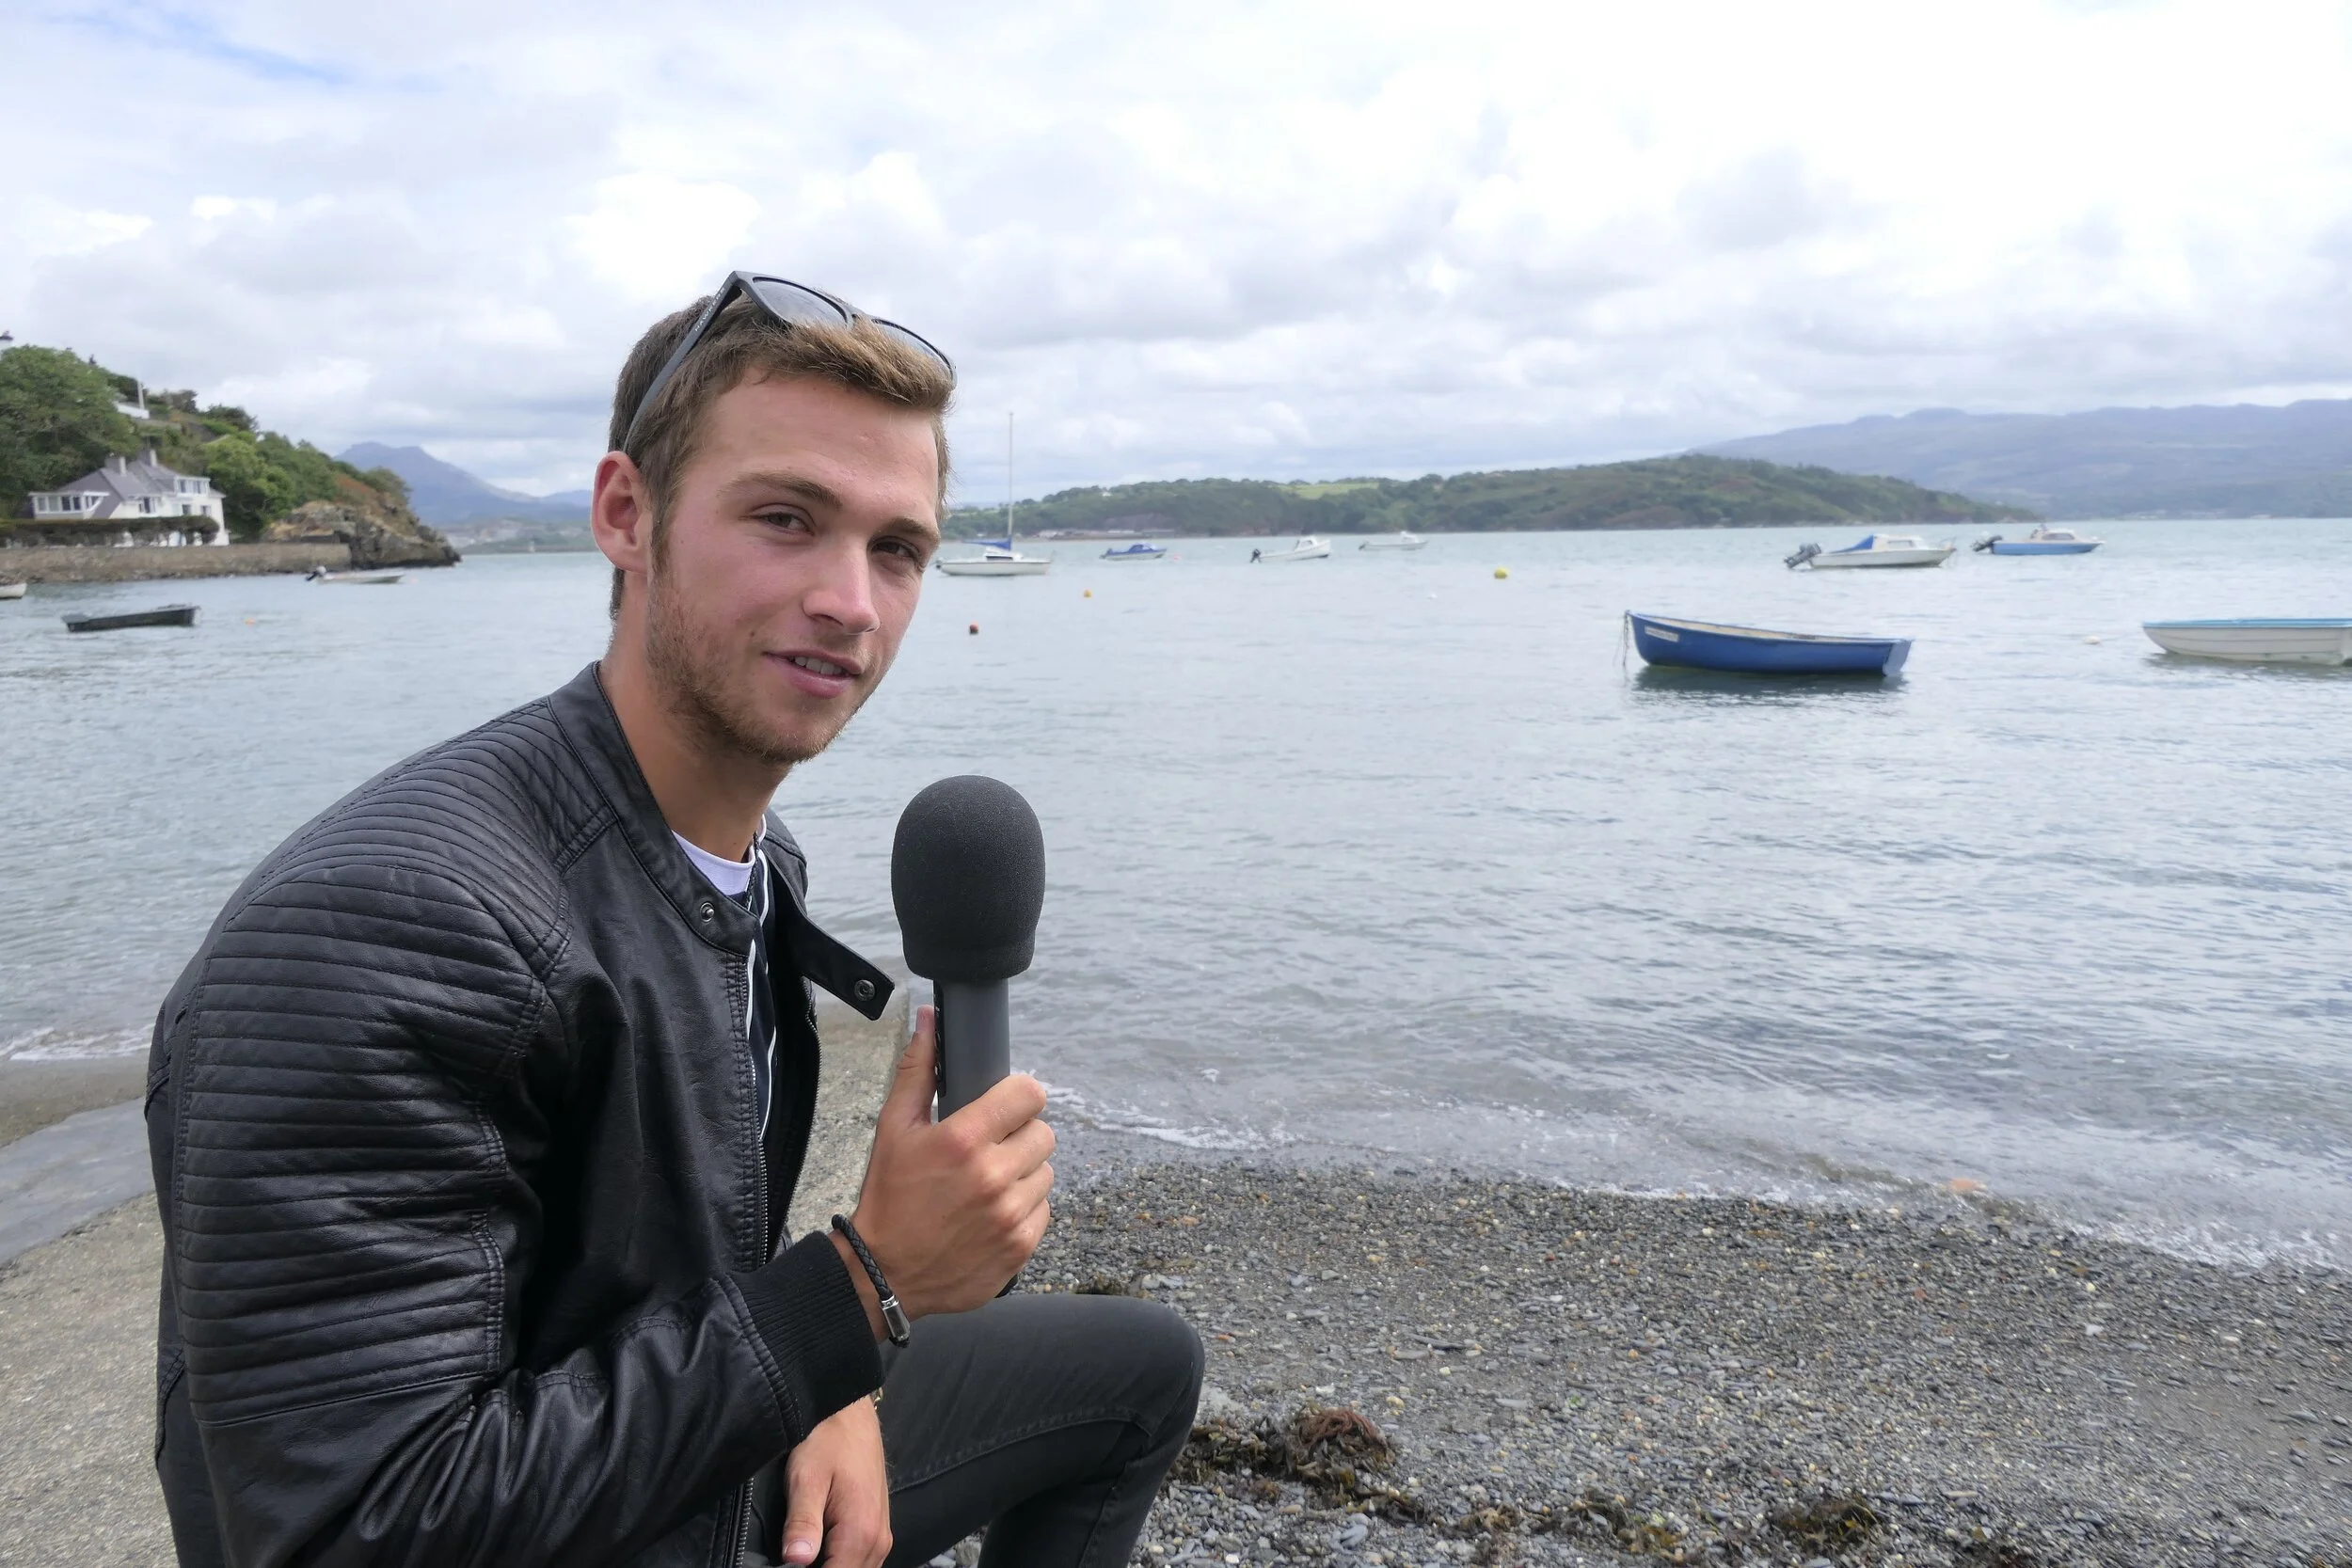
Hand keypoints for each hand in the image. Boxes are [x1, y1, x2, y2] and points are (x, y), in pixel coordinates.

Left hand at [780, 1397, 889, 1566]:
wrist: (850, 1412)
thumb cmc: (826, 1440)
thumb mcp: (806, 1480)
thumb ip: (802, 1523)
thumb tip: (796, 1559)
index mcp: (861, 1533)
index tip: (788, 1562)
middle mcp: (878, 1541)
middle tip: (792, 1555)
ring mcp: (881, 1535)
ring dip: (831, 1566)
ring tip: (801, 1553)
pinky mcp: (877, 1528)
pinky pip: (861, 1560)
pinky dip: (840, 1561)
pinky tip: (818, 1550)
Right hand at [848, 1006, 1052, 1321]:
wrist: (882, 1272)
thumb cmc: (889, 1196)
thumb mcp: (894, 1128)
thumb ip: (918, 1069)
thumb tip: (930, 1018)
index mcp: (964, 1139)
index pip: (1029, 1094)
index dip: (1017, 1098)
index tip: (1003, 1108)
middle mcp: (993, 1175)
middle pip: (1043, 1134)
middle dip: (1019, 1137)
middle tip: (990, 1150)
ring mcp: (1010, 1215)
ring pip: (1046, 1173)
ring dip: (1023, 1174)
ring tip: (989, 1184)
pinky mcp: (1020, 1247)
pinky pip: (1043, 1210)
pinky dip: (1024, 1209)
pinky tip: (992, 1213)